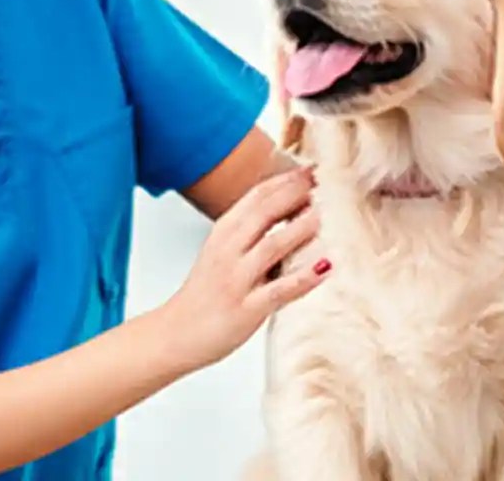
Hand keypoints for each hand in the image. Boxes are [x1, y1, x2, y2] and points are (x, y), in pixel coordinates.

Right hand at [159, 166, 327, 370]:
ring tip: (328, 215)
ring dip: (302, 228)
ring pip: (273, 246)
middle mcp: (228, 251)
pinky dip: (305, 277)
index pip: (255, 197)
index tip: (310, 170)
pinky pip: (280, 289)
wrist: (175, 333)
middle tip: (325, 183)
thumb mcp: (220, 252)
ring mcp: (237, 279)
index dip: (285, 180)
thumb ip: (248, 233)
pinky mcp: (247, 308)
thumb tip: (287, 213)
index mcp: (222, 234)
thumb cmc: (203, 294)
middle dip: (296, 194)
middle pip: (265, 212)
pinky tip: (326, 267)